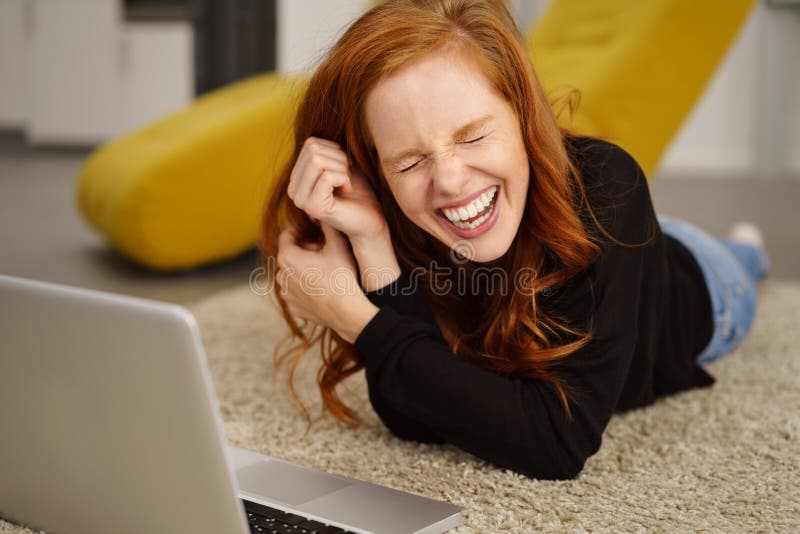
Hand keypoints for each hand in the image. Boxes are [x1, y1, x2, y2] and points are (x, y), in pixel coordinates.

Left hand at [276, 221, 378, 342]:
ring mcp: (285, 294)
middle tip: (323, 251)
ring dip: (303, 269)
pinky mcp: (293, 308)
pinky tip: (321, 287)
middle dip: (303, 250)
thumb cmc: (342, 276)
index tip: (315, 233)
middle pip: (289, 254)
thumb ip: (327, 224)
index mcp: (287, 257)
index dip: (302, 231)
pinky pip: (295, 292)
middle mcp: (281, 275)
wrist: (348, 312)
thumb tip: (322, 211)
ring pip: (291, 274)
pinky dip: (304, 287)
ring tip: (323, 269)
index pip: (287, 234)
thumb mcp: (338, 244)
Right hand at [287, 136, 386, 243]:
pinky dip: (345, 180)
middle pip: (313, 150)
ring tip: (346, 186)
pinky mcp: (313, 208)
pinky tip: (347, 193)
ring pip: (318, 161)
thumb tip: (320, 122)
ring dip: (342, 170)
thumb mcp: (339, 162)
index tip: (343, 170)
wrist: (371, 218)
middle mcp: (293, 190)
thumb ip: (325, 148)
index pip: (311, 143)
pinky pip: (327, 176)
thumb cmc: (358, 190)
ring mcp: (301, 200)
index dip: (335, 151)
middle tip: (346, 178)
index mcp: (296, 178)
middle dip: (339, 159)